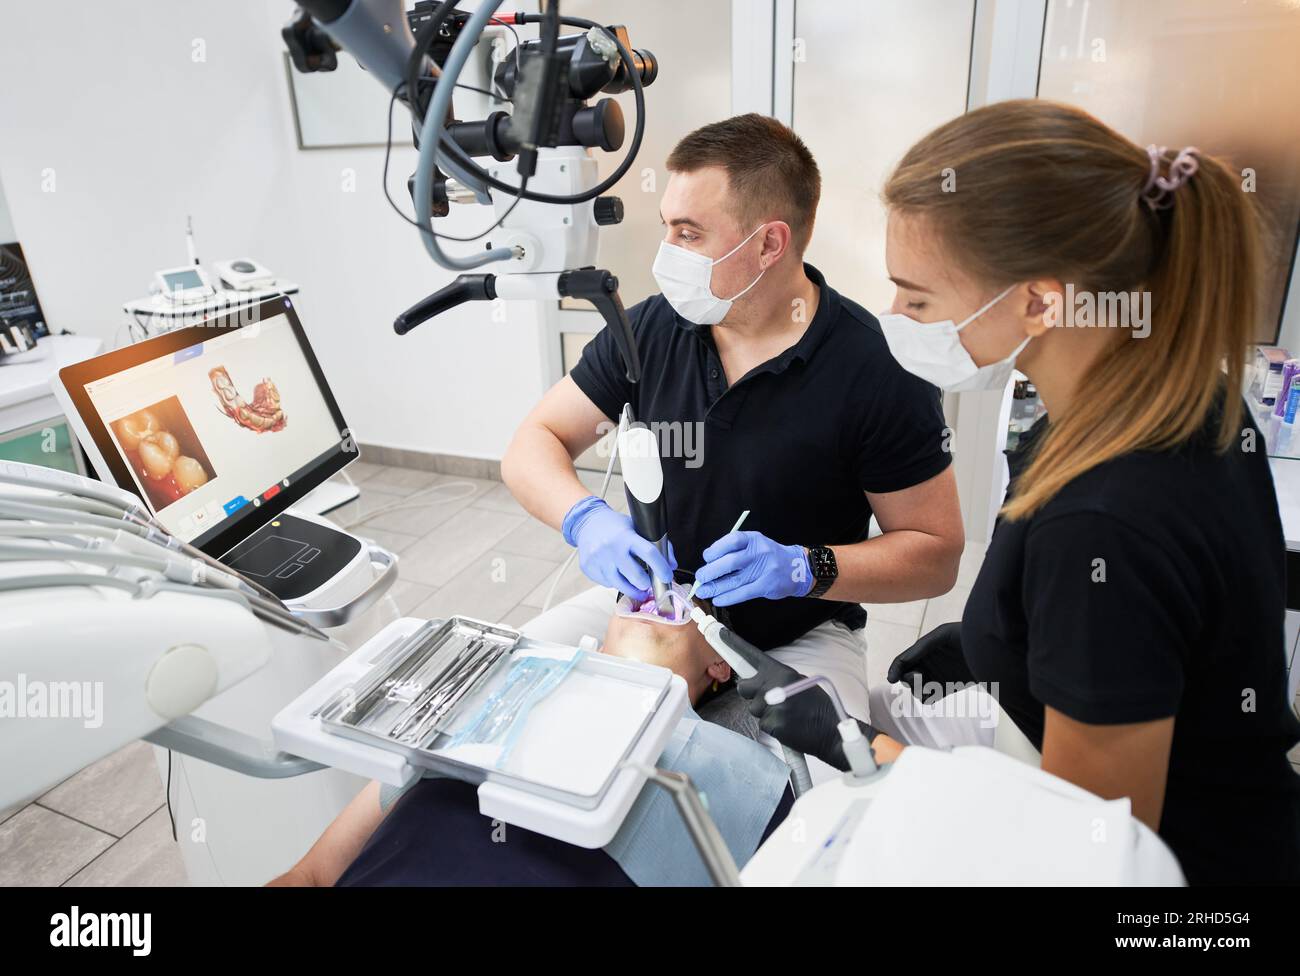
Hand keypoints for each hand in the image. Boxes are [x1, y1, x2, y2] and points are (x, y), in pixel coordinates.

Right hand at [564, 497, 675, 598]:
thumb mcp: (637, 528)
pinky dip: (615, 582)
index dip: (661, 568)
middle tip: (649, 583)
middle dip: (646, 584)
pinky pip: (608, 584)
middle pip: (636, 577)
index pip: (649, 553)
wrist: (587, 522)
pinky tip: (616, 573)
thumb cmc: (615, 526)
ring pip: (621, 586)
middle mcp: (611, 549)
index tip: (667, 576)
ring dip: (633, 589)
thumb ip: (658, 545)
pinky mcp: (589, 569)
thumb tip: (671, 565)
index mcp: (626, 536)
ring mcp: (598, 560)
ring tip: (638, 588)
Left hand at [691, 531, 811, 606]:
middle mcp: (758, 552)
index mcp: (753, 539)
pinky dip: (728, 597)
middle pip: (730, 562)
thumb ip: (735, 551)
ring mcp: (764, 569)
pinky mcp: (766, 585)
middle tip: (700, 578)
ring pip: (734, 580)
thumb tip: (709, 565)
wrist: (797, 568)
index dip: (715, 550)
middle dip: (711, 571)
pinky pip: (743, 593)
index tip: (707, 558)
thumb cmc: (769, 556)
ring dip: (715, 587)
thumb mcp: (755, 545)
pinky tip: (718, 600)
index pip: (731, 541)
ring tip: (703, 591)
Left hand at [718, 627, 877, 772]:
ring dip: (766, 713)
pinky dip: (773, 727)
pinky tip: (789, 727)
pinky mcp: (773, 724)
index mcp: (781, 672)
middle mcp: (774, 685)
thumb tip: (764, 681)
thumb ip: (779, 679)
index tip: (719, 633)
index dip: (734, 645)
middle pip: (744, 688)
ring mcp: (772, 705)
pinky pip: (763, 725)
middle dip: (752, 694)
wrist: (832, 729)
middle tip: (769, 700)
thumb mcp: (801, 682)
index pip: (753, 655)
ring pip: (754, 709)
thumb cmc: (818, 706)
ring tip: (787, 715)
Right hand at [887, 621, 961, 701]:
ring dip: (917, 689)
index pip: (903, 661)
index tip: (892, 678)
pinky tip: (935, 692)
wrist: (990, 648)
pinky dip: (927, 697)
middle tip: (919, 675)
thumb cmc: (966, 635)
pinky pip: (929, 698)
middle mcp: (927, 664)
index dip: (895, 669)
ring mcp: (936, 677)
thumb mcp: (941, 635)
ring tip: (929, 684)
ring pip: (916, 689)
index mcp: (923, 649)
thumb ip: (921, 647)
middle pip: (906, 676)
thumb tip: (901, 664)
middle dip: (908, 678)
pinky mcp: (947, 688)